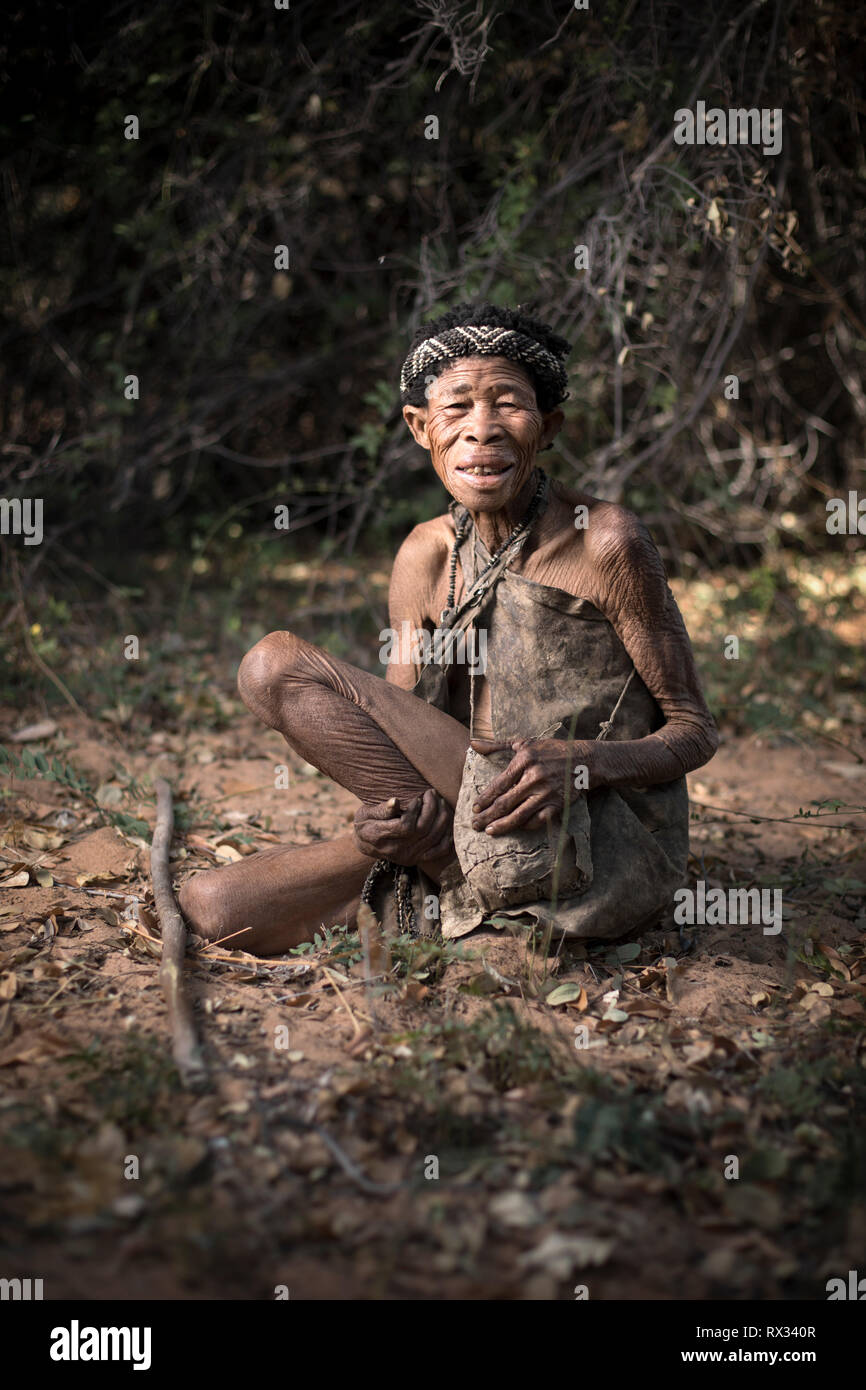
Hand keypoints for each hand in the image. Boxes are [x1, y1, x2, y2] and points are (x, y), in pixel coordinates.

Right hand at [353, 787, 453, 865]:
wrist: (367, 844)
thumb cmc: (366, 822)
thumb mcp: (365, 812)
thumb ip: (381, 808)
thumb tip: (395, 801)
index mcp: (379, 837)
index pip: (405, 826)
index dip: (414, 810)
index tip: (416, 798)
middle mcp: (396, 850)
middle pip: (423, 830)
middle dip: (431, 808)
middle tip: (431, 793)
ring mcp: (409, 856)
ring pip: (434, 837)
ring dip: (441, 816)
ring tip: (439, 801)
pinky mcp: (418, 859)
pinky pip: (440, 850)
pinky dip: (447, 835)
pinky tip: (446, 820)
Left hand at [469, 737, 590, 835]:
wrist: (585, 760)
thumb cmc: (552, 750)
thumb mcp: (525, 743)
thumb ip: (497, 745)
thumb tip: (473, 744)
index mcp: (524, 759)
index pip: (499, 784)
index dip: (484, 798)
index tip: (474, 808)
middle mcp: (534, 777)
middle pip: (505, 802)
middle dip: (487, 815)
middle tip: (475, 824)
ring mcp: (546, 792)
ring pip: (519, 815)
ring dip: (502, 825)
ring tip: (489, 831)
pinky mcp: (557, 804)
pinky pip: (538, 820)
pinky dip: (526, 826)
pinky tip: (515, 829)